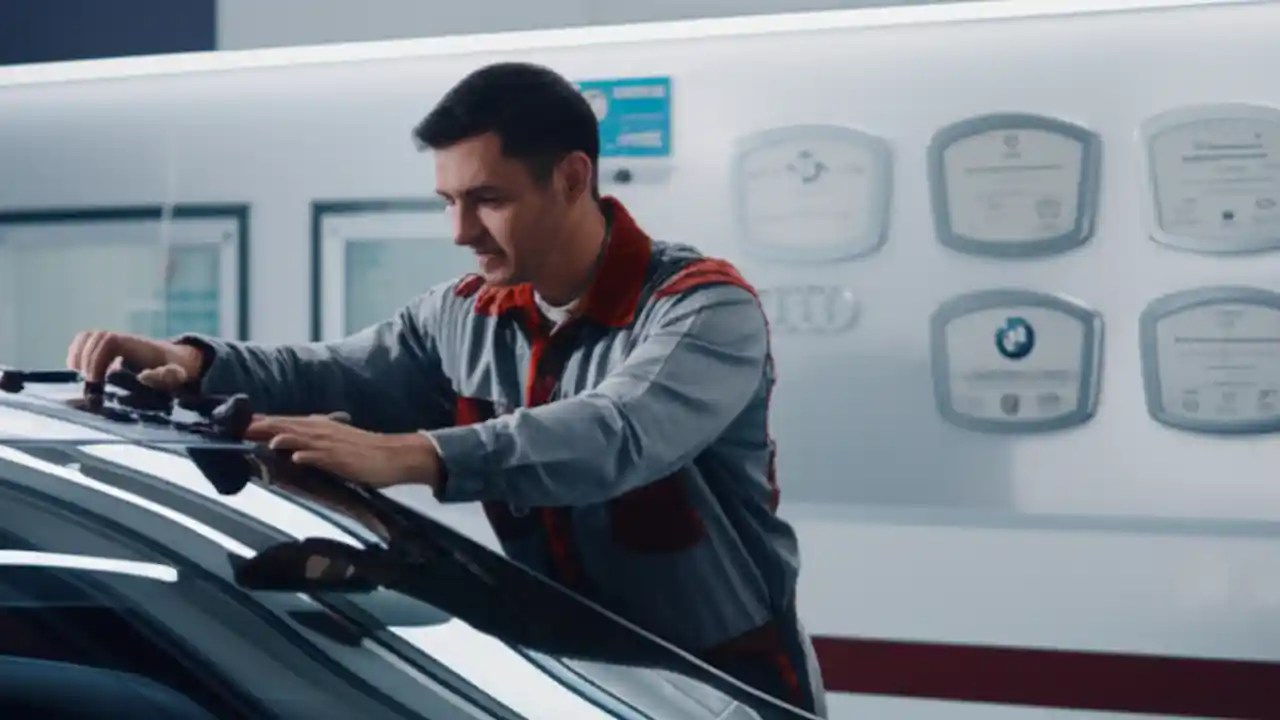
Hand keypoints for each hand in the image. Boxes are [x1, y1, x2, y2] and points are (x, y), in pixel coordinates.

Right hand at [66, 331, 203, 389]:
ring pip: (87, 337)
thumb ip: (165, 375)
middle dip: (85, 358)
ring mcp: (114, 341)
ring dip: (78, 355)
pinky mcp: (108, 348)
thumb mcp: (177, 374)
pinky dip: (77, 354)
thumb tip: (143, 377)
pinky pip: (86, 343)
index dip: (97, 357)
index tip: (95, 380)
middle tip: (88, 382)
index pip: (108, 340)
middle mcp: (122, 338)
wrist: (179, 359)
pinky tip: (77, 371)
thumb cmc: (177, 368)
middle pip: (94, 337)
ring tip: (78, 375)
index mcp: (136, 343)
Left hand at [247, 414, 441, 489]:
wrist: (395, 456)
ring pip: (300, 437)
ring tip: (257, 435)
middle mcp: (323, 431)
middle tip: (237, 425)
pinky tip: (294, 456)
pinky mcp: (342, 459)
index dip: (264, 421)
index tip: (242, 422)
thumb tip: (294, 449)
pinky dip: (307, 455)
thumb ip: (316, 444)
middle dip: (262, 425)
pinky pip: (321, 456)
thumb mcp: (338, 443)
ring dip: (279, 435)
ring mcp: (331, 444)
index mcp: (321, 427)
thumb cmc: (367, 453)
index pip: (287, 421)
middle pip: (287, 425)